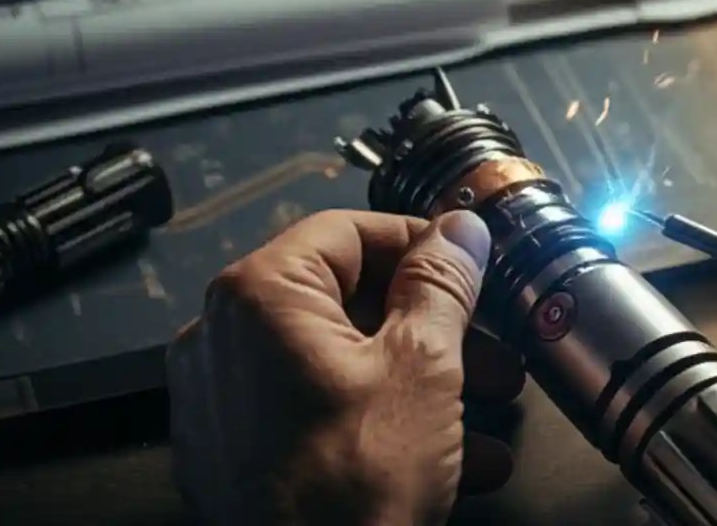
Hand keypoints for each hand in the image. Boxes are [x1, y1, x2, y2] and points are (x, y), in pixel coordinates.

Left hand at [167, 210, 524, 525]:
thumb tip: (457, 232)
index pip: (348, 232)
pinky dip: (383, 421)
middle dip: (437, 328)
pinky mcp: (236, 455)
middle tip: (492, 347)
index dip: (421, 244)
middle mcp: (224, 340)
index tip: (469, 262)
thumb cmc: (353, 485)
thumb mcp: (424, 365)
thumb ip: (442, 284)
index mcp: (260, 297)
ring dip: (424, 382)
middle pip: (348, 302)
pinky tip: (452, 455)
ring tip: (486, 410)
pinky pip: (319, 412)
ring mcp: (224, 402)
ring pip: (342, 363)